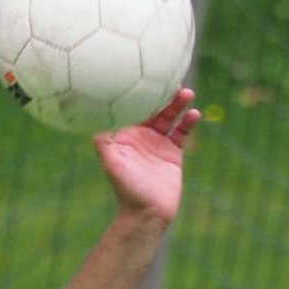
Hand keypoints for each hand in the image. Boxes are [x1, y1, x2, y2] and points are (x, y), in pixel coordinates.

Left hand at [93, 88, 198, 225]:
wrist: (148, 213)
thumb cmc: (127, 189)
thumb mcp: (113, 164)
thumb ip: (105, 143)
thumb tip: (94, 120)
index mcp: (124, 137)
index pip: (130, 109)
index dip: (137, 93)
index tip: (144, 76)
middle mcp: (140, 137)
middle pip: (152, 108)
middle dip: (160, 94)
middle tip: (170, 79)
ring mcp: (157, 143)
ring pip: (169, 116)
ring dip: (177, 104)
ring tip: (186, 93)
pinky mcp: (173, 152)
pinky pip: (182, 131)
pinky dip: (188, 121)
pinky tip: (194, 113)